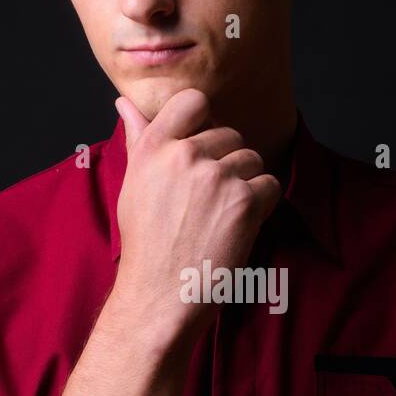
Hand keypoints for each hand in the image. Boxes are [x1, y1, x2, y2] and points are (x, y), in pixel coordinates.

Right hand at [111, 89, 281, 341]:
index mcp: (154, 147)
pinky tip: (237, 227)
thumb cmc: (147, 243)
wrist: (161, 294)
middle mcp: (184, 155)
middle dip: (227, 163)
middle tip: (207, 203)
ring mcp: (216, 176)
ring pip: (253, 159)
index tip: (202, 147)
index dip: (205, 121)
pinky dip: (262, 205)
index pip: (194, 101)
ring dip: (246, 185)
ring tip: (220, 216)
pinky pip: (270, 185)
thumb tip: (125, 102)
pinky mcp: (244, 200)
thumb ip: (139, 139)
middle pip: (230, 135)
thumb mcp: (134, 185)